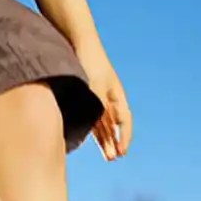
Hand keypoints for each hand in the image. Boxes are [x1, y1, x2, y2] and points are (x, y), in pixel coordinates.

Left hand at [77, 44, 131, 160]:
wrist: (75, 41)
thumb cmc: (88, 61)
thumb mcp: (94, 85)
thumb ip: (99, 104)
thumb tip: (103, 122)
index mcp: (116, 94)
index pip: (125, 119)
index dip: (124, 136)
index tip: (122, 151)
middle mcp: (108, 97)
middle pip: (114, 124)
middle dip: (114, 142)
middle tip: (113, 158)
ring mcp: (96, 96)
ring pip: (103, 122)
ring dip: (104, 139)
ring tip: (106, 156)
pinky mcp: (83, 95)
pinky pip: (91, 116)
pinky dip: (92, 128)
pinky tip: (88, 139)